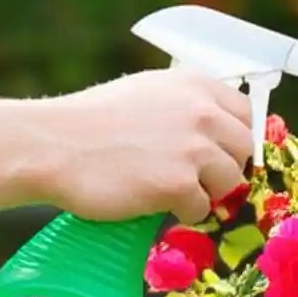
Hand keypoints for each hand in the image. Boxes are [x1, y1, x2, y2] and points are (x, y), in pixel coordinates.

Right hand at [31, 68, 252, 224]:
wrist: (51, 146)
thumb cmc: (91, 121)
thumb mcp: (145, 92)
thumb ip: (184, 104)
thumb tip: (216, 128)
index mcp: (194, 85)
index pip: (246, 112)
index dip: (236, 136)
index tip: (223, 152)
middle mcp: (202, 112)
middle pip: (243, 150)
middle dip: (225, 167)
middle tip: (196, 178)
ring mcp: (194, 148)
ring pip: (230, 182)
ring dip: (206, 192)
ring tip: (171, 190)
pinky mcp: (180, 184)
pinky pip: (201, 208)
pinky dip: (182, 212)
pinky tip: (155, 202)